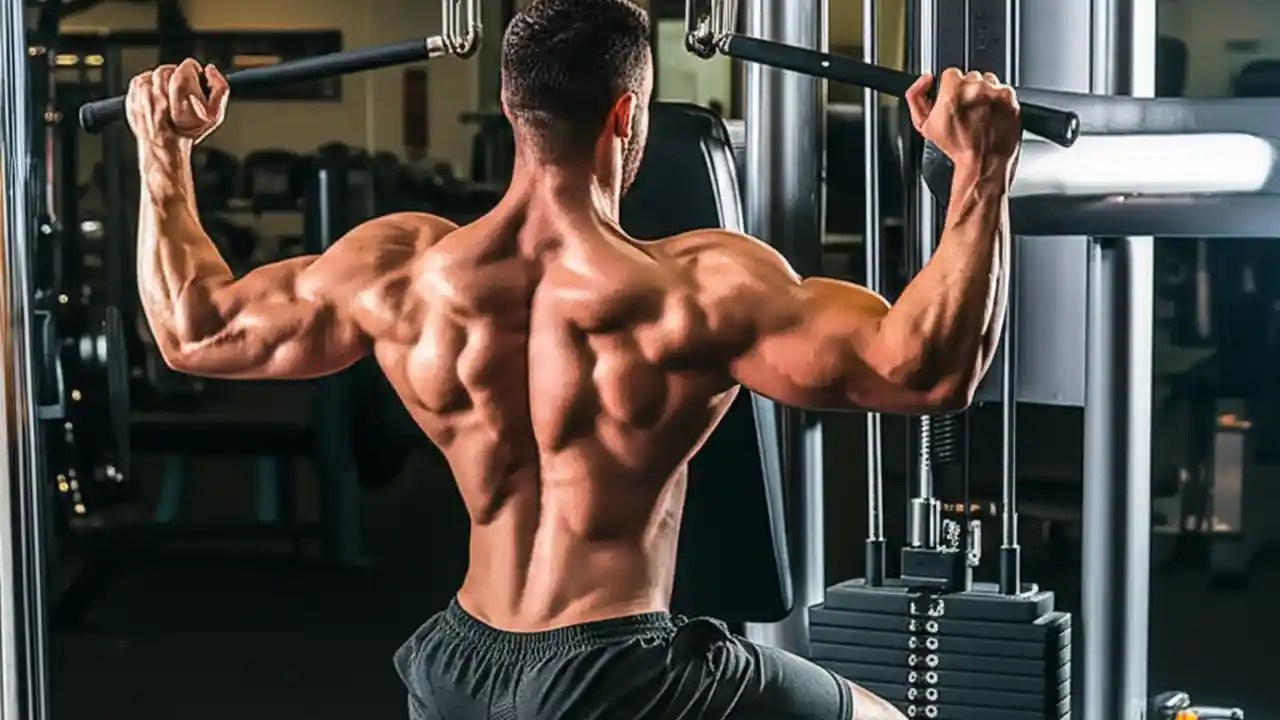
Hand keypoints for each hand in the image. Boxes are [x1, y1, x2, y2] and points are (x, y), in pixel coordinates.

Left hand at [126, 58, 228, 149]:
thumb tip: (211, 70)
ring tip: (167, 103)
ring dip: (162, 87)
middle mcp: (160, 81)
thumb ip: (220, 88)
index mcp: (181, 81)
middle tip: (179, 100)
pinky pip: (141, 83)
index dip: (194, 78)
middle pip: (170, 69)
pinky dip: (148, 91)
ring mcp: (144, 87)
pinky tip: (155, 104)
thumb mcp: (216, 114)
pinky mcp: (132, 93)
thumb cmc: (187, 132)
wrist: (163, 146)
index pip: (189, 65)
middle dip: (176, 83)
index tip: (193, 91)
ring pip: (154, 75)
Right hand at [905, 68, 1020, 168]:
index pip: (950, 74)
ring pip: (988, 82)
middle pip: (970, 77)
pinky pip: (1003, 91)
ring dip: (984, 93)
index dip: (950, 88)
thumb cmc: (957, 147)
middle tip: (966, 110)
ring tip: (980, 113)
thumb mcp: (924, 125)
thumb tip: (925, 80)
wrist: (984, 162)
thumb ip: (916, 97)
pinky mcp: (1011, 98)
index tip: (953, 100)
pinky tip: (991, 115)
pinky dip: (998, 101)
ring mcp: (996, 92)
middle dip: (967, 91)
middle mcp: (976, 87)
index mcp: (953, 90)